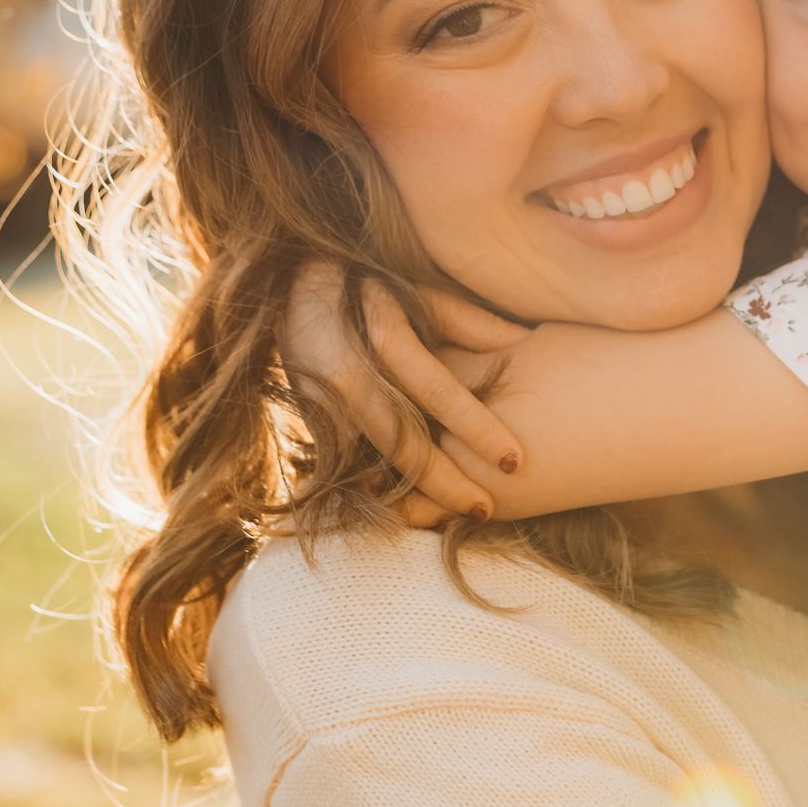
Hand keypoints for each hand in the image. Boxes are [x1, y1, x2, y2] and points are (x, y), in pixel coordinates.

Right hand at [281, 263, 533, 527]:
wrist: (284, 288)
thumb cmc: (369, 288)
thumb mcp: (415, 291)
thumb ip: (466, 319)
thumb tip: (523, 339)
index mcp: (380, 334)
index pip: (435, 389)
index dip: (475, 427)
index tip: (513, 461)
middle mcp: (347, 373)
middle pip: (401, 440)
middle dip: (445, 481)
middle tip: (486, 510)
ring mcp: (321, 403)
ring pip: (369, 460)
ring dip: (410, 494)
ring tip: (453, 518)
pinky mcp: (308, 422)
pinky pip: (347, 465)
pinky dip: (378, 490)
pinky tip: (411, 512)